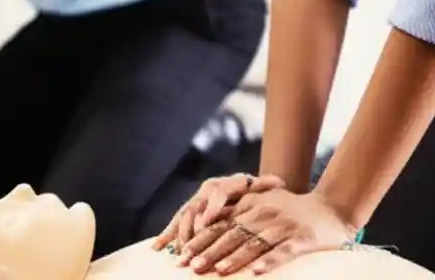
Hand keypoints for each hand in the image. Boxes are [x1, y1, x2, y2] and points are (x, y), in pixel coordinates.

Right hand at [153, 173, 285, 253]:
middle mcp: (205, 191)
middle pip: (196, 209)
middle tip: (190, 248)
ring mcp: (195, 202)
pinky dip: (166, 235)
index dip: (212, 207)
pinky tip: (156, 247)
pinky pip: (175, 223)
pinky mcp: (187, 213)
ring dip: (179, 237)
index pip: (217, 194)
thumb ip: (265, 186)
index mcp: (223, 184)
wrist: (242, 188)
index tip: (209, 221)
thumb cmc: (253, 192)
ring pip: (184, 218)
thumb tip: (278, 181)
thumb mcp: (260, 189)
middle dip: (192, 230)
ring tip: (178, 254)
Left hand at [174, 188, 356, 275]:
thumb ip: (238, 212)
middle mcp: (265, 213)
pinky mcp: (302, 239)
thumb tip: (205, 225)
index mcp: (252, 206)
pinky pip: (282, 252)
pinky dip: (268, 262)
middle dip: (209, 251)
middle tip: (191, 266)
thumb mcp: (263, 204)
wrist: (331, 208)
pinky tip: (255, 273)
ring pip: (254, 243)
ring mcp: (283, 226)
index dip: (200, 239)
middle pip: (232, 234)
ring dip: (234, 258)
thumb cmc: (293, 209)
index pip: (220, 224)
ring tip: (217, 271)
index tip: (182, 255)